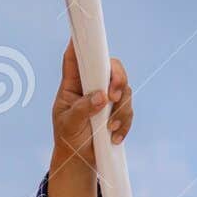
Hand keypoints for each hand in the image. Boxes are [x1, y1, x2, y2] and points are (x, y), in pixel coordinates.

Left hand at [50, 37, 132, 171]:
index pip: (75, 59)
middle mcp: (91, 86)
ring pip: (123, 88)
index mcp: (72, 84)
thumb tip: (100, 97)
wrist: (78, 160)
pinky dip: (125, 122)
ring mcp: (106, 97)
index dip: (80, 44)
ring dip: (121, 108)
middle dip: (117, 78)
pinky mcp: (117, 110)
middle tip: (113, 95)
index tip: (85, 35)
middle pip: (109, 67)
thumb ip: (82, 109)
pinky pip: (129, 109)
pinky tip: (114, 136)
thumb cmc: (68, 137)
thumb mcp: (69, 124)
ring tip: (111, 127)